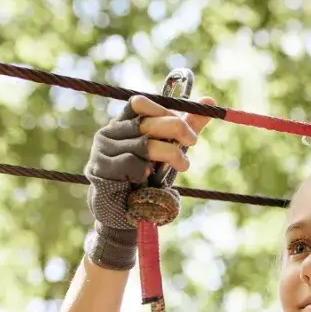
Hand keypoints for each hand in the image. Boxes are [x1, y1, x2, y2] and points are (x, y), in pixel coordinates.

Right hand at [84, 94, 214, 270]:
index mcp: (124, 123)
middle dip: (175, 129)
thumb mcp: (170, 148)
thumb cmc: (148, 176)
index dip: (163, 110)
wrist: (124, 211)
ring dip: (168, 154)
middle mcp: (110, 132)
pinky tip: (147, 179)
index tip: (186, 124)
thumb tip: (210, 100)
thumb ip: (187, 126)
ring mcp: (102, 149)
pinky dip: (146, 171)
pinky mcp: (100, 168)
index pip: (139, 103)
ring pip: (143, 144)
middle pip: (145, 122)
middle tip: (194, 141)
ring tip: (183, 166)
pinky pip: (131, 164)